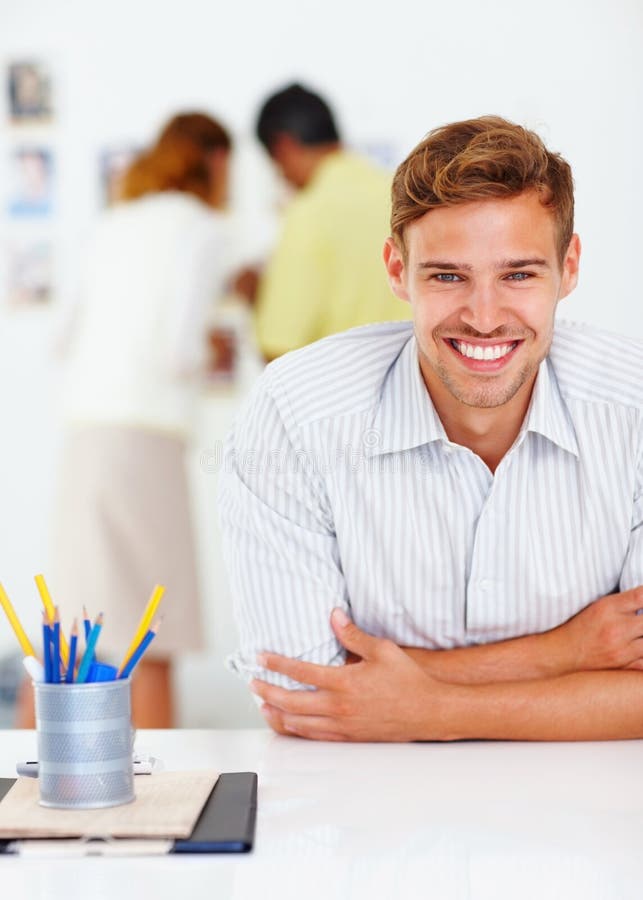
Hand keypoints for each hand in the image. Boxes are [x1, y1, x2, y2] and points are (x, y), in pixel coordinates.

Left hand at [251, 609, 454, 741]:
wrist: (429, 712)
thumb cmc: (408, 680)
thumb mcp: (382, 650)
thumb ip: (353, 634)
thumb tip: (333, 615)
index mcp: (344, 682)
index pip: (300, 672)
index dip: (276, 664)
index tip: (261, 658)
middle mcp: (339, 707)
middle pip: (290, 702)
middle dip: (267, 691)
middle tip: (253, 682)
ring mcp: (342, 726)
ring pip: (298, 724)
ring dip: (276, 714)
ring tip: (263, 704)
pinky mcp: (348, 738)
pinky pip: (314, 737)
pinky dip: (295, 730)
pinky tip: (289, 723)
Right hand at [550, 586, 642, 671]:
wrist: (564, 655)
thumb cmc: (583, 628)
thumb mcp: (600, 606)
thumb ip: (627, 601)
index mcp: (608, 608)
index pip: (642, 596)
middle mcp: (616, 628)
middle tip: (642, 623)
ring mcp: (623, 650)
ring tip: (640, 633)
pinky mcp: (625, 667)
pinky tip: (640, 648)